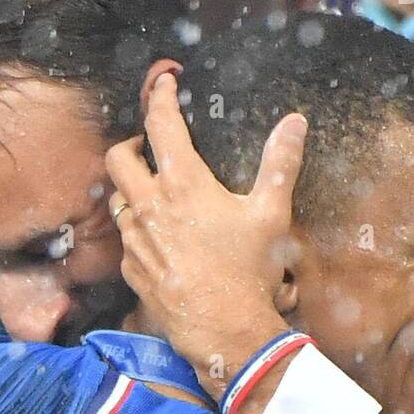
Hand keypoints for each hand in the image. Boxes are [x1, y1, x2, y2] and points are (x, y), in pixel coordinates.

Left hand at [105, 73, 307, 408]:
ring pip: (118, 200)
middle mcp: (149, 208)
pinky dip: (135, 228)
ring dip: (131, 189)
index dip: (160, 97)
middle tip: (148, 146)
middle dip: (130, 144)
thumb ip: (280, 163)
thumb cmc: (249, 271)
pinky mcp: (131, 270)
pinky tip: (156, 237)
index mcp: (182, 185)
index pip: (160, 125)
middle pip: (118, 158)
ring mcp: (135, 241)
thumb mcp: (271, 214)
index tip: (163, 83)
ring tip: (153, 193)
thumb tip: (295, 122)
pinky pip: (124, 239)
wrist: (223, 330)